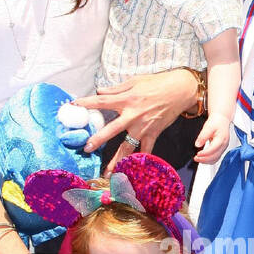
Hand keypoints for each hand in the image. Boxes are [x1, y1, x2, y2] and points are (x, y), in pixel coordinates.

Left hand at [75, 68, 197, 170]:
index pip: (102, 101)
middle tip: (87, 148)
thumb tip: (100, 91)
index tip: (74, 105)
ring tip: (108, 172)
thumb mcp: (135, 81)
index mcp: (127, 100)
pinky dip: (141, 159)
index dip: (87, 103)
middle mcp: (133, 115)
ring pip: (128, 146)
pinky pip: (146, 149)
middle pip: (111, 129)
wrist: (180, 90)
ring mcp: (143, 127)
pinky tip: (134, 171)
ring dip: (117, 160)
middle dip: (98, 139)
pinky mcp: (153, 133)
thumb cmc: (157, 83)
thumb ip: (116, 89)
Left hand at [194, 112, 231, 163]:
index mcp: (221, 139)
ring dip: (206, 161)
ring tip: (197, 159)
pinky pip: (215, 158)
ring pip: (215, 159)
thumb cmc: (216, 122)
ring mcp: (223, 148)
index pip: (213, 149)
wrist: (222, 119)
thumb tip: (197, 145)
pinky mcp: (221, 149)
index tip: (197, 154)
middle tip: (195, 158)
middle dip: (204, 159)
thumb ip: (203, 136)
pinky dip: (209, 160)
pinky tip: (203, 158)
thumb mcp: (208, 126)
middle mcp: (224, 145)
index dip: (205, 153)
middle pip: (215, 156)